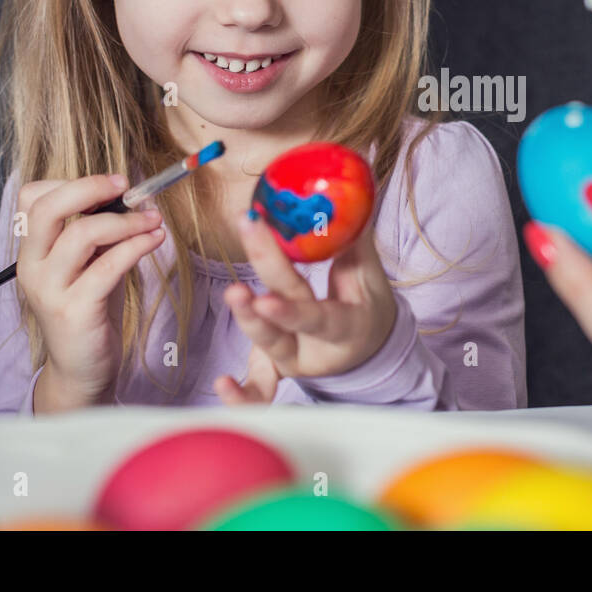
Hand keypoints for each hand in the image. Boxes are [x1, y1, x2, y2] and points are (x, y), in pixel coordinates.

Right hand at [14, 174, 165, 409]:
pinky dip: (137, 245)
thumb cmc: (90, 309)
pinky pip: (108, 265)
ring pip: (83, 234)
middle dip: (91, 188)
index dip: (72, 183)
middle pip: (48, 208)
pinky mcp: (76, 310)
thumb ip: (98, 232)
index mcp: (31, 252)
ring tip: (154, 220)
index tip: (113, 183)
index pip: (32, 198)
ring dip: (127, 220)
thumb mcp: (89, 263)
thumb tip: (130, 194)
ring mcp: (50, 290)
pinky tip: (155, 240)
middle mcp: (32, 268)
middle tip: (127, 186)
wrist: (82, 369)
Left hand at [213, 213, 396, 404]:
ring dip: (247, 324)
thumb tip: (345, 196)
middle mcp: (315, 350)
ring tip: (232, 295)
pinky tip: (222, 383)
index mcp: (345, 328)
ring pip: (266, 349)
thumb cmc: (366, 304)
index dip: (290, 312)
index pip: (316, 318)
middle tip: (235, 287)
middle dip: (257, 307)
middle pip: (283, 328)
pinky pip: (259, 391)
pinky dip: (241, 396)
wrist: (370, 344)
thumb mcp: (369, 277)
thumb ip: (352, 242)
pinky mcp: (276, 371)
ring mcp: (294, 363)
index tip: (265, 298)